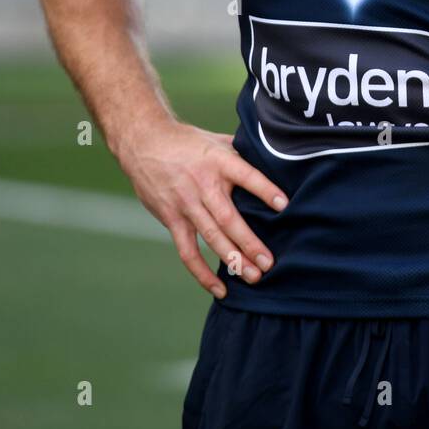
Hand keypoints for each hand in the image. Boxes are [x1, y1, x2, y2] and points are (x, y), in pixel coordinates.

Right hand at [118, 119, 288, 297]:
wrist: (144, 142)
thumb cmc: (187, 142)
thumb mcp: (216, 140)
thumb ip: (242, 153)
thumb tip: (274, 159)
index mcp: (219, 161)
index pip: (246, 175)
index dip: (265, 190)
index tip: (285, 205)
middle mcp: (203, 184)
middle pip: (228, 217)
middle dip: (249, 242)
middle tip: (269, 263)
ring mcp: (186, 204)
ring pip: (211, 237)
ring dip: (232, 259)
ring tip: (253, 277)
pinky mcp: (172, 218)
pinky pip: (187, 251)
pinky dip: (202, 272)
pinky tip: (220, 288)